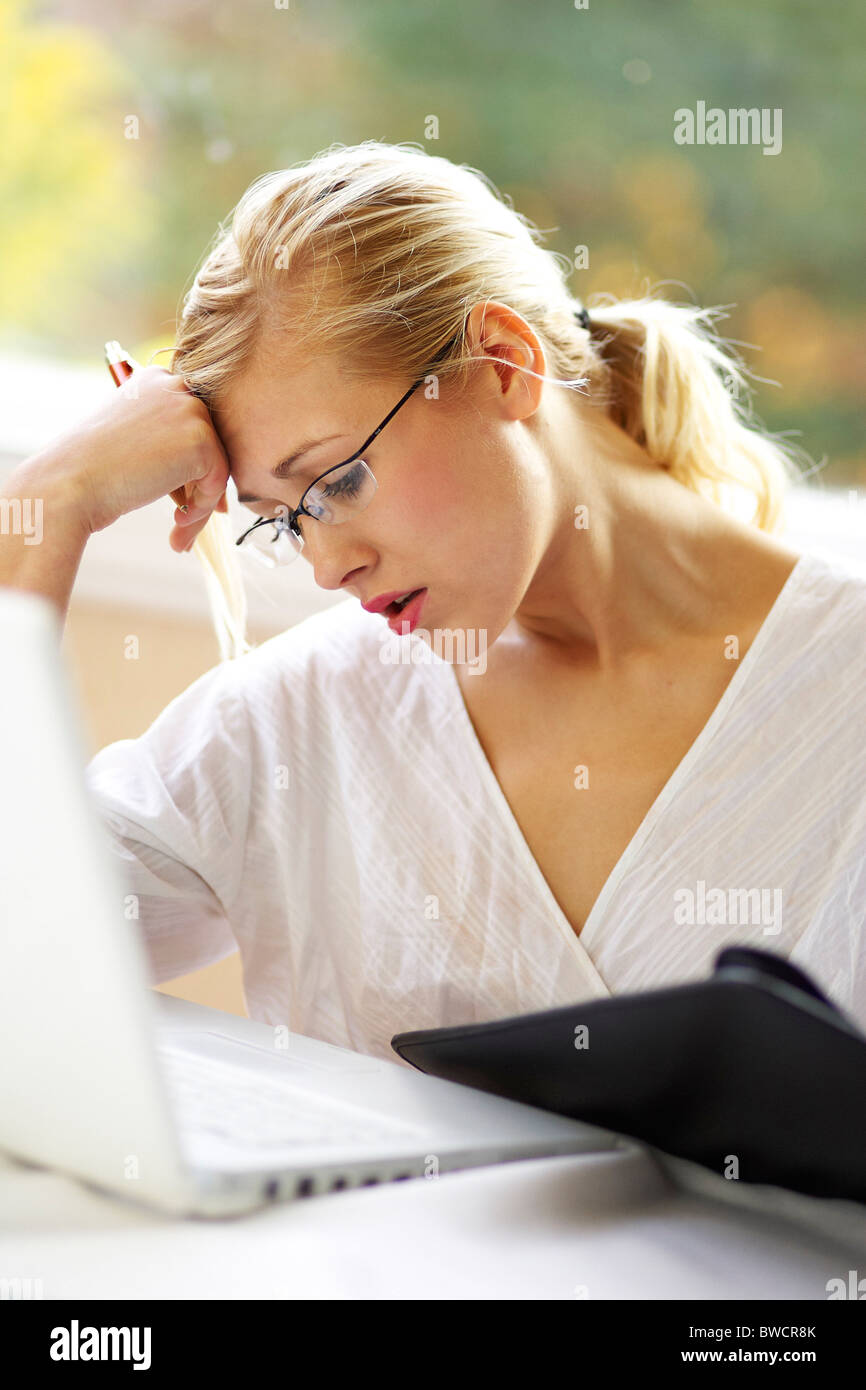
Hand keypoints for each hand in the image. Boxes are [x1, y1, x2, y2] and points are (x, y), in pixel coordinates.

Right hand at [48, 365, 230, 547]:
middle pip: (209, 443)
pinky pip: (217, 482)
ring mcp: (190, 409)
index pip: (192, 423)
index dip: (190, 465)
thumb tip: (208, 467)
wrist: (70, 483)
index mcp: (155, 379)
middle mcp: (176, 385)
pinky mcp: (201, 438)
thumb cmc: (91, 469)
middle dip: (199, 486)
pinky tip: (176, 524)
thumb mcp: (131, 438)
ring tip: (178, 531)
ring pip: (216, 465)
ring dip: (201, 504)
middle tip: (183, 519)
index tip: (184, 497)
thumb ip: (166, 440)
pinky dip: (202, 509)